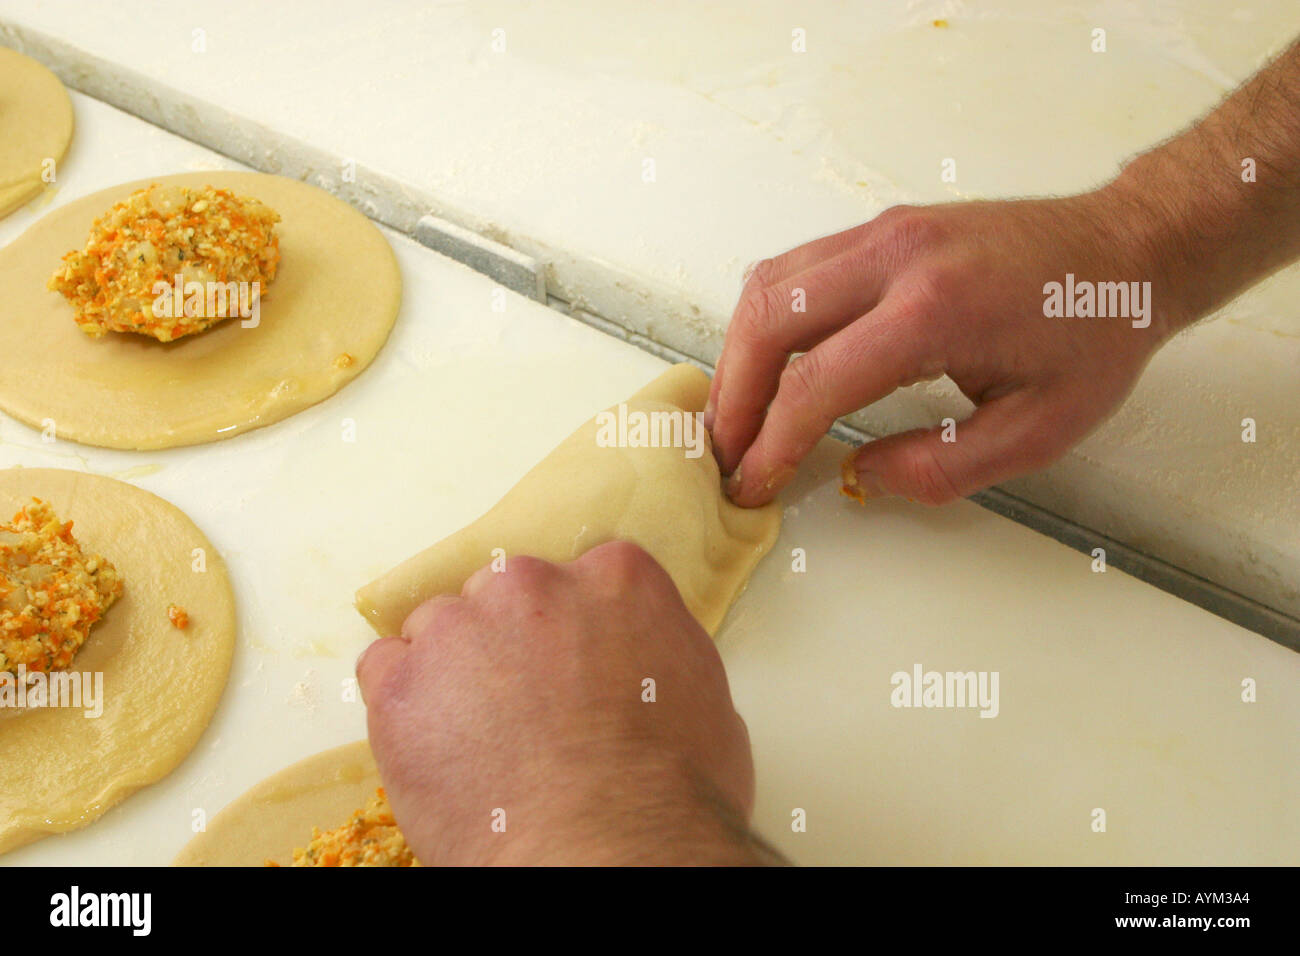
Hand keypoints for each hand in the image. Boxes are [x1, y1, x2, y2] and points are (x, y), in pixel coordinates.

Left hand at [355, 541, 762, 865]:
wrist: (609, 853)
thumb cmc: (671, 796)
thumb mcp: (706, 703)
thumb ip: (660, 656)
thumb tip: (646, 676)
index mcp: (618, 579)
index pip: (583, 578)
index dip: (574, 629)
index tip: (574, 666)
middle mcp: (534, 585)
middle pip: (506, 595)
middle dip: (510, 643)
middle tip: (526, 710)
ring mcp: (461, 629)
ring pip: (440, 629)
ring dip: (453, 672)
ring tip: (477, 740)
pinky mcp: (403, 683)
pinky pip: (385, 669)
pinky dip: (404, 704)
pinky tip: (434, 747)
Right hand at [706, 186, 1189, 506]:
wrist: (1128, 249)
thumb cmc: (1093, 335)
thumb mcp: (1039, 431)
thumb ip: (943, 467)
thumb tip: (864, 473)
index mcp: (935, 310)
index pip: (816, 382)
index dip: (773, 443)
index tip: (754, 485)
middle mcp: (897, 256)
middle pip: (768, 320)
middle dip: (733, 397)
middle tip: (727, 454)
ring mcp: (885, 229)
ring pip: (769, 285)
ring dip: (739, 355)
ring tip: (738, 415)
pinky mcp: (883, 225)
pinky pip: (796, 268)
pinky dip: (766, 321)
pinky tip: (769, 364)